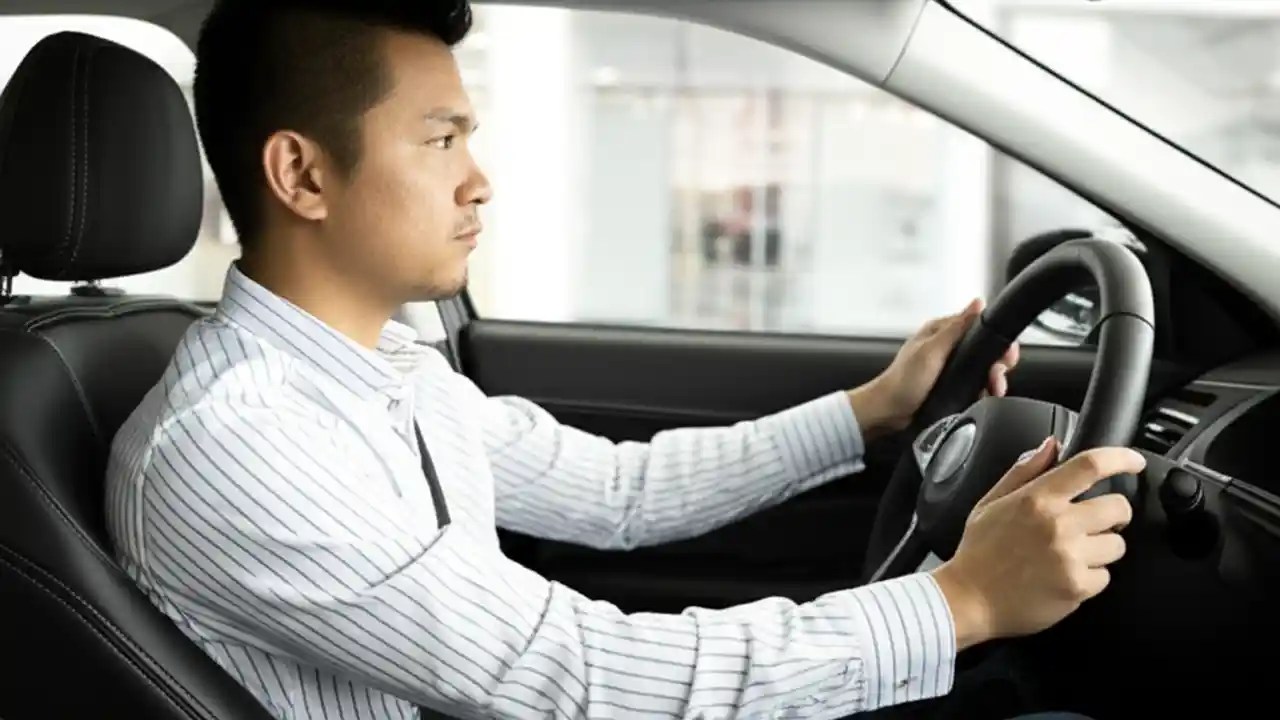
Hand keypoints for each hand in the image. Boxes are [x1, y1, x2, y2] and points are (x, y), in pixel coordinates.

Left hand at [848, 298, 1018, 438]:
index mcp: (941, 331)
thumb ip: (955, 328)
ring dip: (992, 379)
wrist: (889, 412)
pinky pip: (975, 382)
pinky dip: (983, 389)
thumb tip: (977, 304)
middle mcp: (946, 345)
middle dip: (997, 363)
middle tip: (997, 377)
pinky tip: (985, 395)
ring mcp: (949, 365)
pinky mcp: (951, 383)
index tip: (1005, 355)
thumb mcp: (931, 351)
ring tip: (993, 389)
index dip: (996, 339)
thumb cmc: (903, 382)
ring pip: (982, 367)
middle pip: (985, 348)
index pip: (978, 326)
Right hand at [930, 437, 1143, 649]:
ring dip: (1102, 548)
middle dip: (1114, 514)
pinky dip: (1090, 577)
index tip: (1133, 461)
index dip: (1121, 458)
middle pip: (1118, 507)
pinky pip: (1105, 576)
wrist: (968, 600)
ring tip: (1073, 554)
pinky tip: (1064, 577)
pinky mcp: (1077, 587)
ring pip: (1117, 545)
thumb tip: (1052, 445)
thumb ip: (1024, 471)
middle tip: (1097, 522)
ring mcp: (1070, 557)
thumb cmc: (979, 552)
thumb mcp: (991, 502)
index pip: (1090, 466)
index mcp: (1037, 499)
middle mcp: (1057, 524)